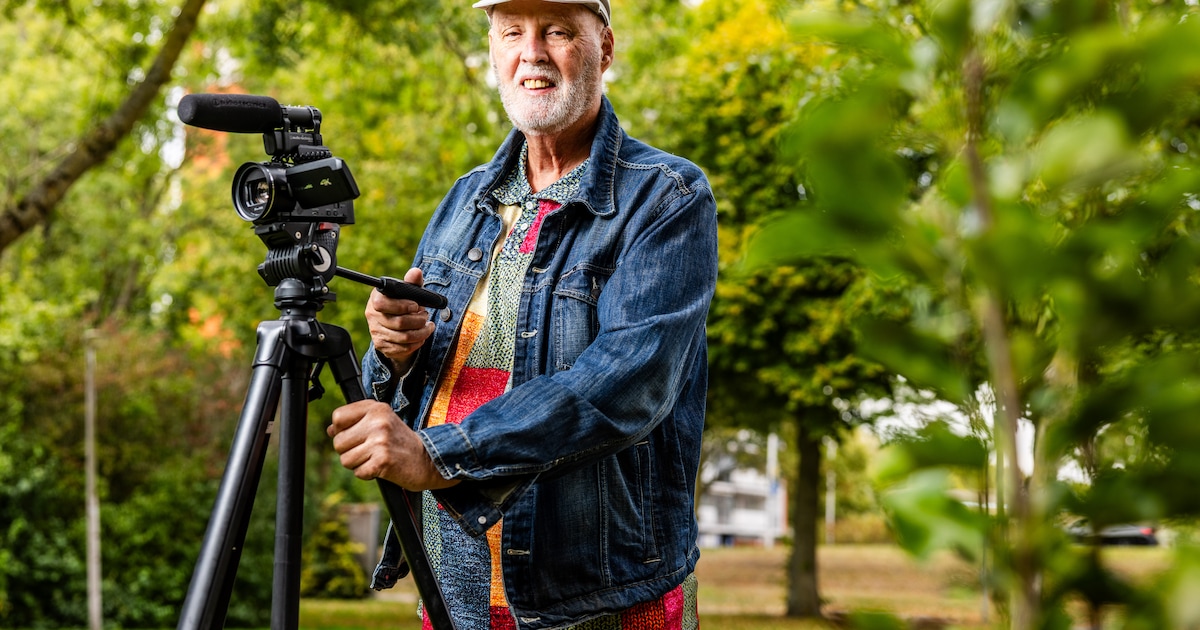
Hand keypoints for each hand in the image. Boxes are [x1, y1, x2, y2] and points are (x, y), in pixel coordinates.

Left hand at [327, 400, 458, 489]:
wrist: (427, 459)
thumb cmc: (400, 441)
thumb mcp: (381, 422)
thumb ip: (356, 421)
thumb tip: (330, 430)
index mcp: (376, 408)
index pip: (338, 417)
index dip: (341, 430)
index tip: (355, 435)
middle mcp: (378, 422)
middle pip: (338, 442)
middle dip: (349, 451)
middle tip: (368, 450)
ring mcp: (380, 442)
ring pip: (345, 459)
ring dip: (358, 464)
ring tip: (375, 458)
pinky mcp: (382, 461)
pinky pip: (358, 472)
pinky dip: (367, 474)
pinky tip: (380, 467)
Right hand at [366, 267, 435, 370]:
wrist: (396, 324)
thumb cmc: (404, 303)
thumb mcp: (408, 291)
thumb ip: (412, 282)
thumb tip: (416, 272)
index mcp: (376, 298)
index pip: (382, 304)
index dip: (402, 306)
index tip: (416, 305)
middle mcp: (372, 316)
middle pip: (398, 322)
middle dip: (418, 320)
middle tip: (426, 316)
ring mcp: (375, 332)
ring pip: (403, 337)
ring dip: (422, 332)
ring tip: (428, 326)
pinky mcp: (382, 346)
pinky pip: (403, 348)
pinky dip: (417, 343)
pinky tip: (422, 336)